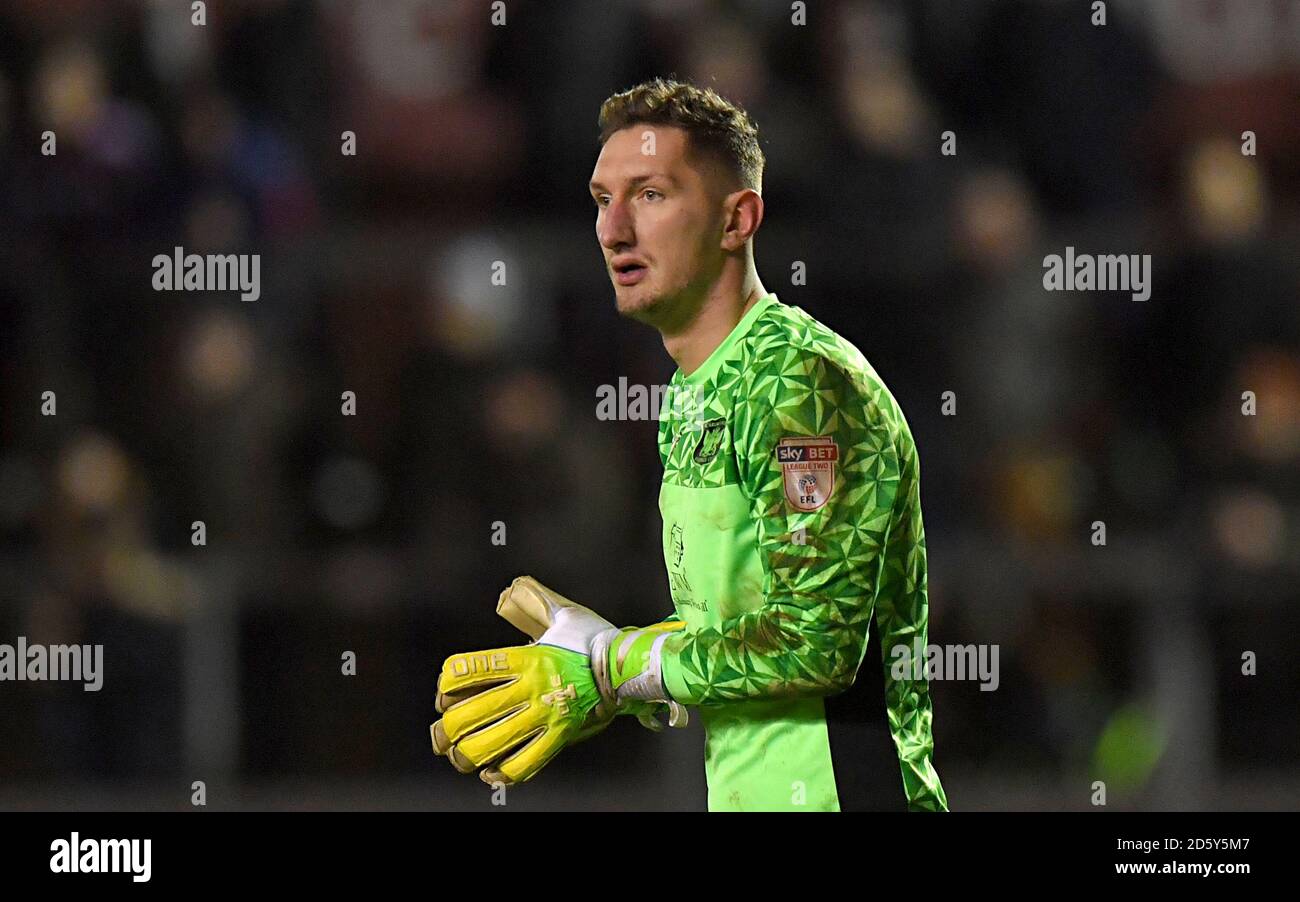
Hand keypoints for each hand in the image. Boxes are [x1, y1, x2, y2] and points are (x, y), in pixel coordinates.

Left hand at [430, 577, 686, 785]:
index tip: (444, 694)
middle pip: (469, 715)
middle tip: (442, 734)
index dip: (446, 686)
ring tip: (461, 756)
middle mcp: (529, 687)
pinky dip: (503, 773)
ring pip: (490, 744)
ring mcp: (544, 714)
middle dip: (446, 730)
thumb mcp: (563, 615)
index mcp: (525, 656)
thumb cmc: (594, 639)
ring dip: (466, 755)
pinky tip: (492, 772)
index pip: (468, 670)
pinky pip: (525, 764)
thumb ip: (538, 604)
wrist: (627, 666)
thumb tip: (517, 587)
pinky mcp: (560, 736)